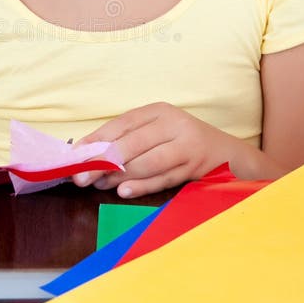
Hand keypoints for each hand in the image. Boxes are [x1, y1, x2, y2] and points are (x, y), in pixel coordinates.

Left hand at [72, 102, 234, 197]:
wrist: (227, 154)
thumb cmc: (181, 142)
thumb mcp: (157, 132)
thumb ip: (126, 140)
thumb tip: (88, 156)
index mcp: (158, 111)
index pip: (122, 124)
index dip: (97, 140)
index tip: (76, 156)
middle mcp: (173, 124)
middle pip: (132, 143)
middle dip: (103, 162)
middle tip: (81, 178)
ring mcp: (186, 145)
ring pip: (147, 162)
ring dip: (120, 176)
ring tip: (101, 185)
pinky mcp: (194, 167)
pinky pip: (163, 178)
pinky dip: (142, 186)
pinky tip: (124, 191)